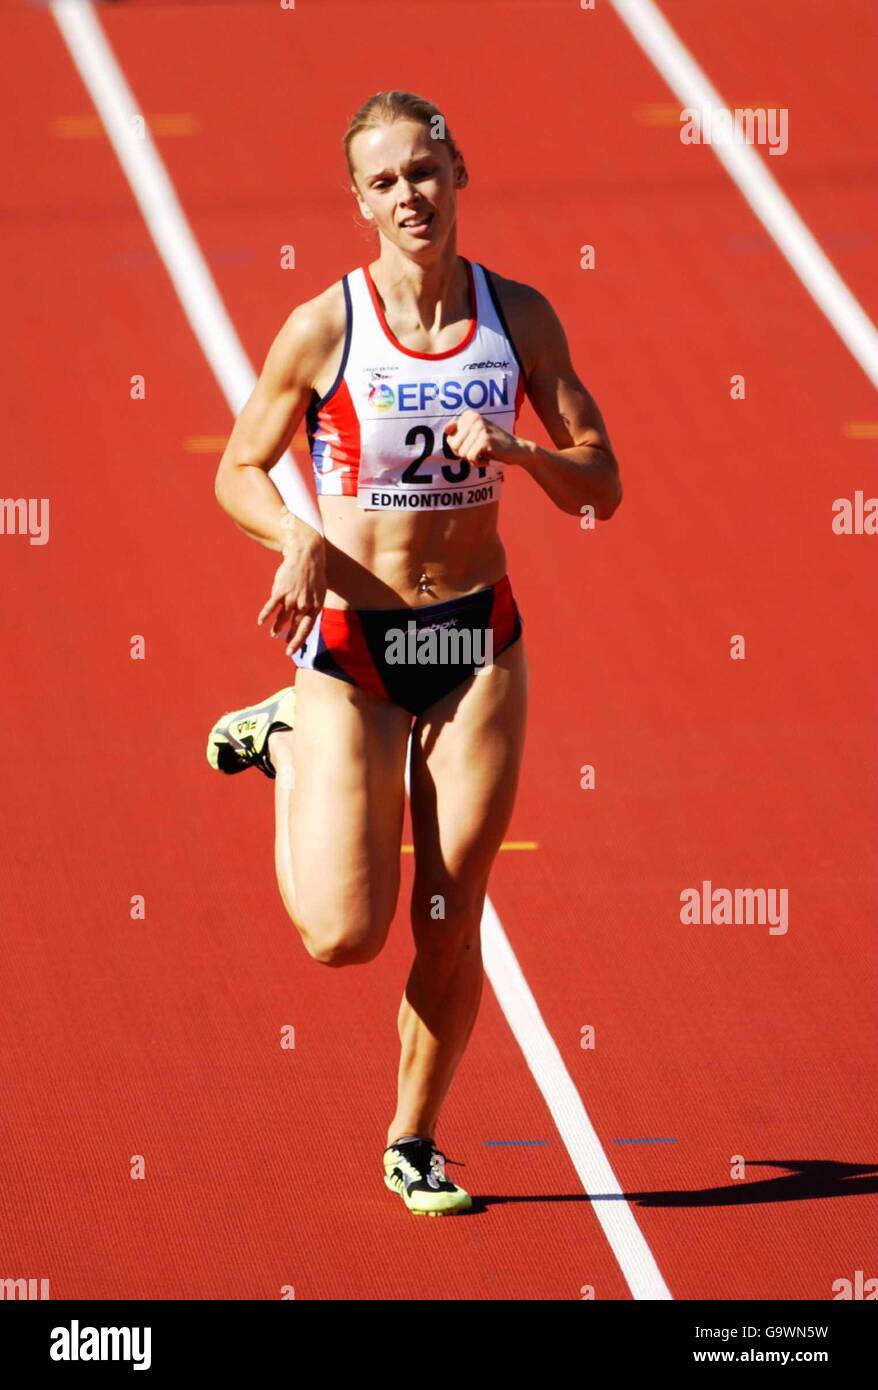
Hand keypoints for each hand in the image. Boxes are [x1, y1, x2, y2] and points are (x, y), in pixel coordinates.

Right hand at [257, 530, 325, 655]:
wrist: (306, 554)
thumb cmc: (313, 574)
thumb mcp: (319, 592)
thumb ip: (312, 607)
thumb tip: (306, 621)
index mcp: (316, 605)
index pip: (306, 628)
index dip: (298, 640)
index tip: (291, 650)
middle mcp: (304, 604)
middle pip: (295, 625)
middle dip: (290, 638)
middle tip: (286, 648)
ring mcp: (292, 597)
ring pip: (282, 618)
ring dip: (277, 627)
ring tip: (274, 633)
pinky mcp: (281, 590)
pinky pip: (271, 606)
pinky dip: (265, 615)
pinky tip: (261, 621)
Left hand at [443, 409, 523, 465]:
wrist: (517, 449)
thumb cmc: (493, 445)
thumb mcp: (474, 435)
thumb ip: (459, 431)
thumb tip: (446, 430)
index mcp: (469, 416)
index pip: (450, 438)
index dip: (461, 447)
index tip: (474, 444)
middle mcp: (473, 418)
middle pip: (454, 446)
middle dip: (465, 454)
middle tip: (479, 451)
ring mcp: (479, 428)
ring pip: (462, 453)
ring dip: (473, 459)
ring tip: (485, 453)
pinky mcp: (485, 439)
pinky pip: (471, 458)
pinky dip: (479, 463)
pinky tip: (489, 458)